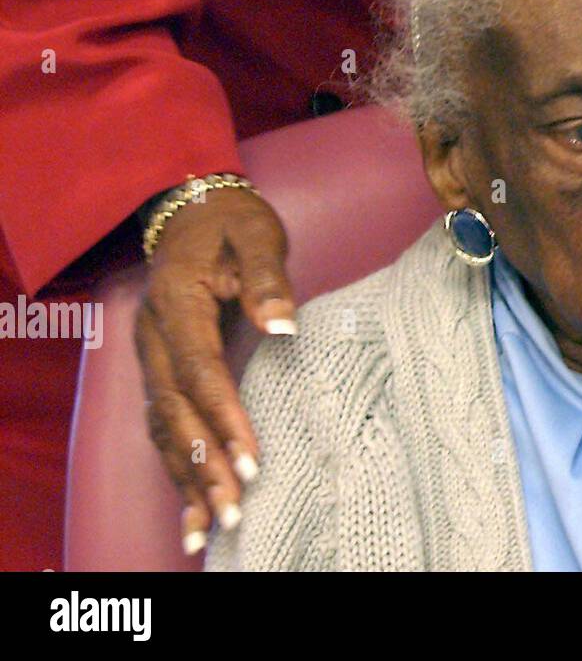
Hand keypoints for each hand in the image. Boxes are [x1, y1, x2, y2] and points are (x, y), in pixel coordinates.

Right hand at [134, 185, 295, 555]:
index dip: (223, 417)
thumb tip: (283, 325)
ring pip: (162, 425)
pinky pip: (163, 423)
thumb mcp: (257, 234)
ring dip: (186, 476)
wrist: (194, 205)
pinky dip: (177, 464)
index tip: (250, 458)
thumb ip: (268, 278)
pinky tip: (194, 501)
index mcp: (176, 303)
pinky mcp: (159, 366)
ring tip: (212, 523)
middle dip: (202, 463)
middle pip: (173, 410)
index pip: (199, 371)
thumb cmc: (233, 220)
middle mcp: (153, 336)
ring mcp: (150, 353)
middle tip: (233, 508)